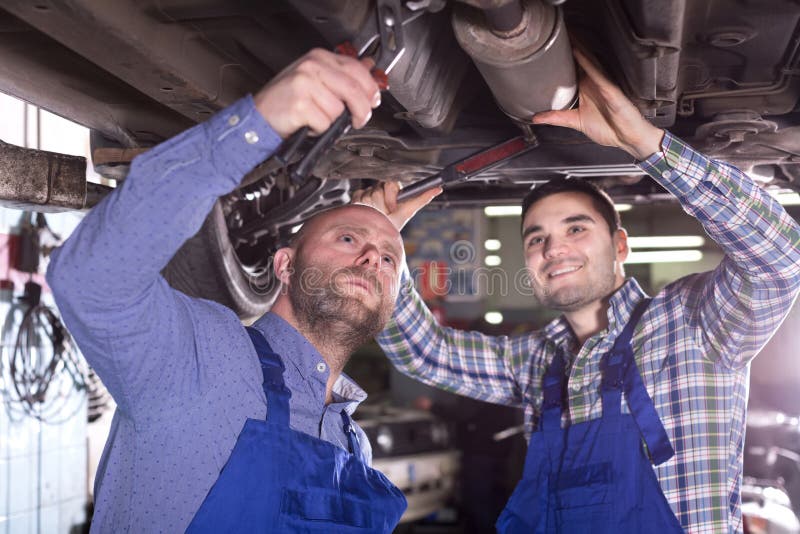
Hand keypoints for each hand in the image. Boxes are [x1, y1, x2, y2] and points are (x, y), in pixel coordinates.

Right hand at [253, 48, 380, 138]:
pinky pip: (325, 124)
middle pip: (354, 90)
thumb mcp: (315, 79)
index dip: (370, 89)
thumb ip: (341, 74)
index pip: (357, 69)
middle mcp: (311, 67)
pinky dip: (319, 130)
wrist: (259, 116)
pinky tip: (308, 123)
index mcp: (318, 57)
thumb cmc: (287, 100)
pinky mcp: (299, 105)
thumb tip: (368, 67)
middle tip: (358, 119)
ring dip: (331, 122)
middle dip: (362, 110)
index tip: (373, 101)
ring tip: (316, 117)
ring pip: (339, 110)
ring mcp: (304, 84)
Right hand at [350, 182, 441, 230]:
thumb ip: (423, 198)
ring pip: (368, 194)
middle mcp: (381, 189)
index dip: (391, 196)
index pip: (391, 183)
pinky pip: (359, 195)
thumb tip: (439, 189)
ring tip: (375, 216)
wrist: (376, 236)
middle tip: (384, 215)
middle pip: (379, 189)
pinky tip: (366, 213)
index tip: (391, 209)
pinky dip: (361, 206)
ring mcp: (368, 192)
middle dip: (382, 204)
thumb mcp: (408, 211)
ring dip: (372, 208)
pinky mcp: (357, 196)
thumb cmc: (393, 224)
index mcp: (393, 191)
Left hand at [532, 45, 663, 159]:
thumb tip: (535, 118)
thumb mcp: (575, 122)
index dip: (561, 59)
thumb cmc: (608, 128)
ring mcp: (602, 85)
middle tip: (556, 37)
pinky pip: (598, 75)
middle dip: (569, 49)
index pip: (571, 70)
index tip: (548, 50)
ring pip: (589, 64)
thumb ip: (556, 118)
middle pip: (580, 62)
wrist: (628, 138)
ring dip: (578, 50)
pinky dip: (589, 64)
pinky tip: (580, 54)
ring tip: (566, 37)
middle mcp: (593, 83)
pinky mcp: (611, 90)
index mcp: (585, 88)